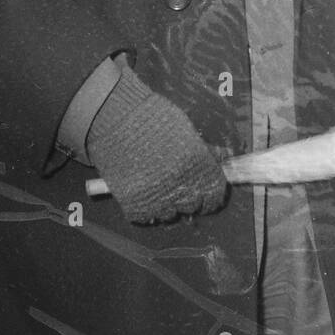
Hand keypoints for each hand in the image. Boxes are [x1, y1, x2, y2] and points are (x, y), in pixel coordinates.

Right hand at [86, 68, 226, 223]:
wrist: (115, 118)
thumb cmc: (151, 118)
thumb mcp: (184, 129)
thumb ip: (202, 150)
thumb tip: (219, 160)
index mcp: (198, 165)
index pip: (214, 194)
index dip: (210, 195)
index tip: (204, 194)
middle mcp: (181, 185)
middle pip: (192, 206)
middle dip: (187, 199)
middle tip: (174, 187)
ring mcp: (158, 198)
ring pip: (169, 215)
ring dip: (164, 204)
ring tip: (153, 184)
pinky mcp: (135, 206)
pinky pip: (146, 217)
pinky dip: (143, 208)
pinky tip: (139, 190)